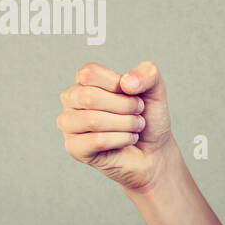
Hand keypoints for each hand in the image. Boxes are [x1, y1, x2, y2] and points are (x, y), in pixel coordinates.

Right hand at [57, 60, 175, 192]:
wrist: (154, 151)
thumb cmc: (148, 118)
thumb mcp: (155, 89)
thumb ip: (148, 74)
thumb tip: (126, 83)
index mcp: (84, 81)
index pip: (89, 73)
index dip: (117, 84)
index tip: (132, 93)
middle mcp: (71, 100)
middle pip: (89, 97)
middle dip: (124, 106)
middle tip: (138, 112)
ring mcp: (69, 125)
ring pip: (93, 120)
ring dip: (125, 124)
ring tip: (135, 127)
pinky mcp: (74, 148)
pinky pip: (97, 141)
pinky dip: (121, 140)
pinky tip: (128, 140)